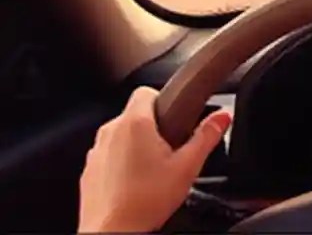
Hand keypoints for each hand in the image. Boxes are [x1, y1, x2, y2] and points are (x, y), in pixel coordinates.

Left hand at [79, 86, 231, 232]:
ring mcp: (96, 152)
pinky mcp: (89, 171)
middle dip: (154, 127)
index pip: (146, 91)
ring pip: (121, 136)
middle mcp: (110, 132)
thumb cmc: (145, 201)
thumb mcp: (188, 166)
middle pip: (135, 114)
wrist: (112, 232)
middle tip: (172, 149)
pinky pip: (109, 156)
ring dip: (136, 145)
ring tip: (155, 170)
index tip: (176, 116)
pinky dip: (121, 164)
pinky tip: (137, 183)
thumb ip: (207, 136)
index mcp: (135, 124)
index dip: (164, 99)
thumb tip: (222, 117)